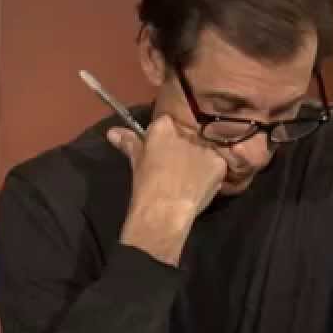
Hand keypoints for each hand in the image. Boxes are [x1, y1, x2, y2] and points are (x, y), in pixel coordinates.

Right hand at [109, 114, 227, 265]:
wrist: (164, 210)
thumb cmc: (146, 185)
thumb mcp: (136, 162)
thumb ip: (129, 142)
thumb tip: (113, 131)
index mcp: (164, 127)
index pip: (167, 122)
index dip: (166, 137)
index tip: (163, 149)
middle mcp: (187, 132)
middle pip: (189, 134)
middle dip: (185, 146)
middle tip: (177, 164)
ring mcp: (206, 147)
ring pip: (205, 149)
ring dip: (200, 158)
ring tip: (190, 176)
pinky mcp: (219, 163)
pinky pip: (218, 165)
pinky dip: (212, 173)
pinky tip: (201, 184)